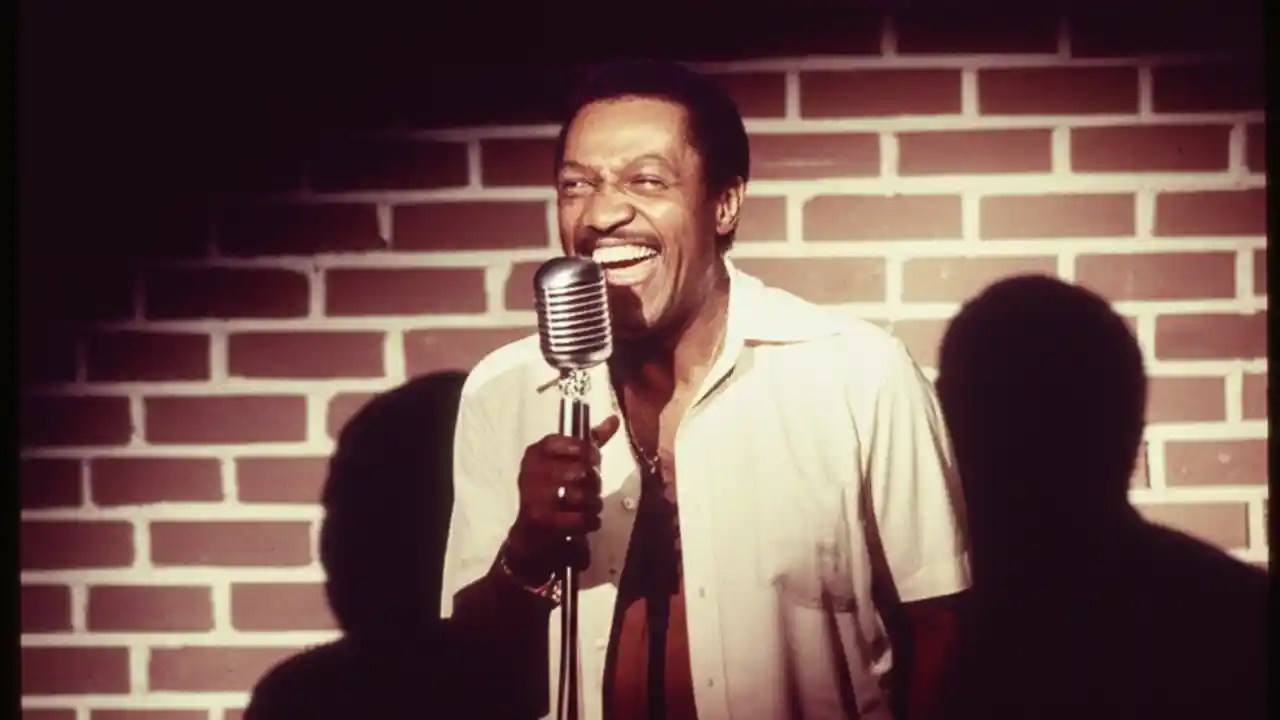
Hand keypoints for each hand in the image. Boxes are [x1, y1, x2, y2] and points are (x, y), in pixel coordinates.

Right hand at [503, 415, 620, 583]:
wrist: (530, 535)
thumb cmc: (553, 491)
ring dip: (593, 504)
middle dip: (593, 482)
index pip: (574, 443)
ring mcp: (535, 496)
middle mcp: (532, 471)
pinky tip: (586, 521)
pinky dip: (591, 521)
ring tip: (588, 506)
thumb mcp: (566, 462)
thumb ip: (590, 441)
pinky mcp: (543, 520)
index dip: (589, 453)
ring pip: (583, 495)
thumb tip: (615, 419)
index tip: (591, 461)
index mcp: (536, 452)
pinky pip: (582, 518)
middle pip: (582, 470)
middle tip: (589, 489)